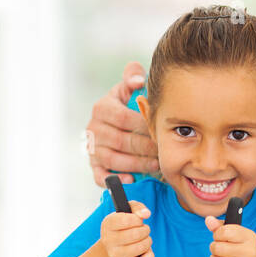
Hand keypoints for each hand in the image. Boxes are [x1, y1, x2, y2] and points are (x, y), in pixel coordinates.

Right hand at [86, 62, 158, 186]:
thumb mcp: (127, 89)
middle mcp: (93, 128)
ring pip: (114, 159)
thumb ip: (132, 77)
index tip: (160, 129)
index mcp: (102, 108)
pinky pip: (101, 175)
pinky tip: (132, 179)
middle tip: (163, 150)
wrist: (110, 125)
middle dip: (145, 147)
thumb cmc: (125, 106)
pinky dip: (116, 179)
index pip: (123, 118)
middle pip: (121, 140)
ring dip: (137, 163)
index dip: (143, 125)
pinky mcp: (94, 165)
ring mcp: (92, 148)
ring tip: (156, 164)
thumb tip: (139, 81)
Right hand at [100, 202, 153, 256]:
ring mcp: (116, 255)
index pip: (128, 220)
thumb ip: (137, 207)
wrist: (114, 247)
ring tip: (143, 239)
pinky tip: (144, 251)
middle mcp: (109, 241)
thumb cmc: (123, 226)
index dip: (138, 219)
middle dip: (145, 230)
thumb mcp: (127, 211)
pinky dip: (150, 255)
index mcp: (108, 224)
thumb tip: (146, 213)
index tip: (137, 220)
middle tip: (143, 230)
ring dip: (148, 241)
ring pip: (142, 246)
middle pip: (137, 234)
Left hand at [205, 219, 255, 256]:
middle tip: (221, 250)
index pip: (224, 232)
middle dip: (215, 247)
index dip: (218, 234)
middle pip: (217, 247)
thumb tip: (208, 220)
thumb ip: (221, 226)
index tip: (221, 237)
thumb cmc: (242, 249)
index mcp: (250, 238)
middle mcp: (249, 253)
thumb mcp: (236, 235)